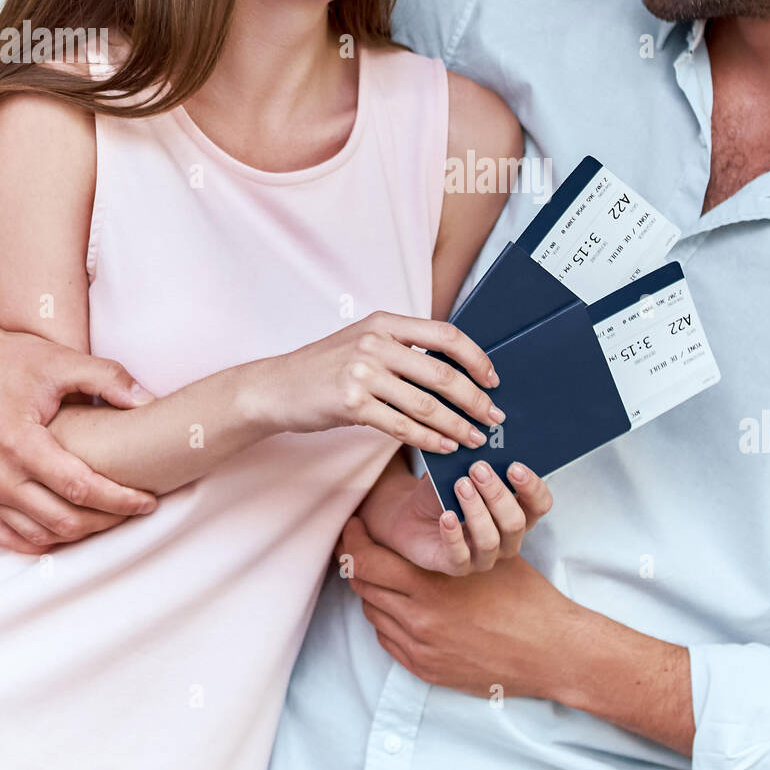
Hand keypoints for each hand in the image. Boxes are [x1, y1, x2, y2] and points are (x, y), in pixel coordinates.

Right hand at [0, 257, 159, 553]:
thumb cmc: (9, 359)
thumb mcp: (63, 361)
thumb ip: (109, 379)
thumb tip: (149, 402)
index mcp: (18, 444)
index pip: (80, 489)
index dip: (119, 500)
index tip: (148, 501)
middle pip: (63, 520)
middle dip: (107, 520)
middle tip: (135, 510)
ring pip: (37, 535)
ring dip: (78, 533)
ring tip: (109, 517)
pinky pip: (6, 537)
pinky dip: (41, 540)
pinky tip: (68, 530)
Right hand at [272, 311, 504, 454]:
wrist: (276, 387)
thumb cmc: (325, 367)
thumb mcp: (364, 341)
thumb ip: (403, 348)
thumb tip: (454, 369)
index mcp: (385, 322)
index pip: (446, 334)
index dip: (476, 358)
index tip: (493, 379)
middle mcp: (376, 342)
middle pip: (442, 373)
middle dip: (475, 399)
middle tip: (493, 417)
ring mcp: (363, 373)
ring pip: (426, 405)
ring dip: (457, 425)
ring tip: (474, 438)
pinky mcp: (352, 404)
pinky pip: (402, 427)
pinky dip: (428, 440)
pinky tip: (444, 446)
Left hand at [337, 515, 574, 698]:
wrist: (550, 651)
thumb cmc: (525, 598)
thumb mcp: (489, 558)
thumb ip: (452, 542)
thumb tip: (432, 515)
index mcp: (432, 585)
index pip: (367, 561)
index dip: (354, 541)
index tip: (353, 526)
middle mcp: (419, 619)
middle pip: (363, 587)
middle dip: (356, 563)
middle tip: (357, 545)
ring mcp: (421, 649)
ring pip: (374, 613)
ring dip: (373, 591)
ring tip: (383, 573)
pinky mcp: (427, 670)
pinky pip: (389, 640)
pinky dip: (389, 620)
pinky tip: (401, 606)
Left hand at [380, 459, 552, 574]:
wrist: (411, 514)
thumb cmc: (445, 490)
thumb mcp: (462, 469)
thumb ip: (478, 460)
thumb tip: (486, 438)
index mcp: (518, 511)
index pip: (540, 504)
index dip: (532, 487)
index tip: (514, 465)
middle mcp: (507, 538)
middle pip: (516, 522)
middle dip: (498, 494)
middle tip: (478, 468)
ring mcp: (484, 557)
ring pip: (490, 540)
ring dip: (476, 511)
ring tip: (460, 485)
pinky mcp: (457, 567)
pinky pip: (459, 556)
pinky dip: (453, 534)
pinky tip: (447, 516)